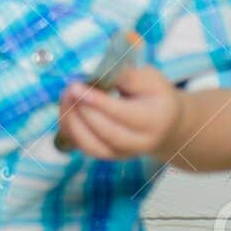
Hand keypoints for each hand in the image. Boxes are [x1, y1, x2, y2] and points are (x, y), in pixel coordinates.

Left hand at [57, 65, 185, 161]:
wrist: (164, 124)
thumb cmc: (155, 96)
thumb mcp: (150, 79)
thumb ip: (126, 76)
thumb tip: (98, 76)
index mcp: (155, 120)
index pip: (124, 115)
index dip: (98, 102)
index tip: (77, 87)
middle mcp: (140, 142)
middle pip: (107, 133)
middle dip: (83, 110)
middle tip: (70, 88)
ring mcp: (123, 153)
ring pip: (91, 145)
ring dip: (72, 120)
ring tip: (66, 97)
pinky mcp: (108, 155)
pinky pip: (83, 146)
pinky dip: (70, 128)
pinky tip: (67, 108)